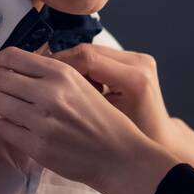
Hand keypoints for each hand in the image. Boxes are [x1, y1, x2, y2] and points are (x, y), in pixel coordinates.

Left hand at [0, 47, 177, 193]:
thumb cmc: (102, 121)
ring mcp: (42, 121)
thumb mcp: (82, 85)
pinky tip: (14, 127)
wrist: (119, 156)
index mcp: (62, 73)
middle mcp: (51, 93)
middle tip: (1, 92)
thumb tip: (13, 68)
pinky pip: (1, 128)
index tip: (4, 71)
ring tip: (8, 110)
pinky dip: (2, 126)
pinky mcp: (37, 146)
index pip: (11, 56)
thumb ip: (50, 74)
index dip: (2, 63)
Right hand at [46, 44, 174, 145]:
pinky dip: (82, 68)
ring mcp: (138, 59)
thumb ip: (77, 103)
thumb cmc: (130, 141)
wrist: (157, 142)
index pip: (86, 58)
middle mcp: (138, 63)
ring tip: (52, 82)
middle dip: (59, 63)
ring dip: (70, 65)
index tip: (36, 74)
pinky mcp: (134, 61)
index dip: (57, 63)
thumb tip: (40, 88)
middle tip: (37, 77)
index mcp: (134, 79)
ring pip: (91, 52)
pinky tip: (70, 83)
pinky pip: (99, 58)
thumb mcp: (100, 125)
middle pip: (87, 51)